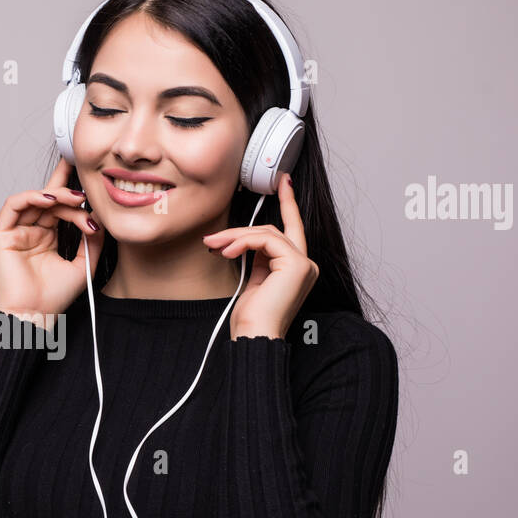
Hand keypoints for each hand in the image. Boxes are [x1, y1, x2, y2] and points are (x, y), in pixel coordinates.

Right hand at [0, 156, 105, 328]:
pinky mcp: (3, 235)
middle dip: (65, 184)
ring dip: (55, 194)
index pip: (60, 208)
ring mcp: (17, 232)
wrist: (34, 315)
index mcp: (48, 238)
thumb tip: (100, 219)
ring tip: (75, 198)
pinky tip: (50, 199)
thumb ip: (92, 242)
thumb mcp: (84, 265)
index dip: (75, 196)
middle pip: (48, 199)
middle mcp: (32, 232)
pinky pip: (13, 206)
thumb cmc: (54, 298)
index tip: (95, 196)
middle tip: (84, 180)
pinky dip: (31, 197)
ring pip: (34, 200)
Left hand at [202, 173, 318, 339]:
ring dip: (235, 237)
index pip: (291, 230)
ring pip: (266, 233)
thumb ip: (258, 259)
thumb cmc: (252, 317)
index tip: (284, 181)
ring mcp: (304, 264)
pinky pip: (265, 240)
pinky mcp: (296, 264)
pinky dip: (242, 242)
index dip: (288, 204)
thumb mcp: (254, 281)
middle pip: (272, 231)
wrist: (254, 335)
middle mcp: (306, 265)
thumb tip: (244, 241)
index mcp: (298, 269)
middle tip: (212, 239)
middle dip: (239, 231)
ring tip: (214, 246)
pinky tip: (226, 252)